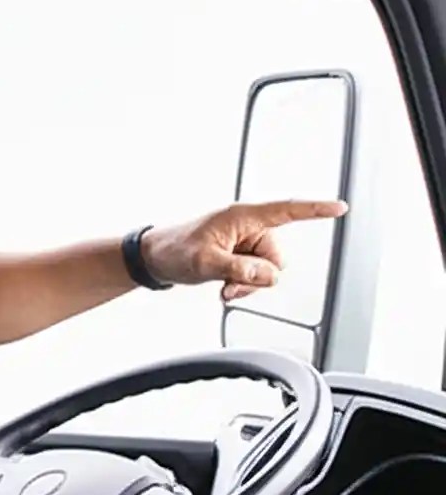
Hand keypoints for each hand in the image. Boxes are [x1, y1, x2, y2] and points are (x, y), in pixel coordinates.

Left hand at [141, 199, 347, 301]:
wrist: (155, 259)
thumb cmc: (174, 251)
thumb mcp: (205, 263)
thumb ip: (239, 269)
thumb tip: (269, 276)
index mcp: (243, 216)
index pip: (287, 210)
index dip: (315, 210)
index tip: (340, 207)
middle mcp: (249, 227)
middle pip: (278, 258)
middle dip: (259, 277)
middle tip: (229, 284)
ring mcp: (246, 243)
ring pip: (269, 272)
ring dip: (249, 284)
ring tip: (222, 285)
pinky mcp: (241, 256)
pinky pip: (257, 276)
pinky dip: (244, 285)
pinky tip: (225, 286)